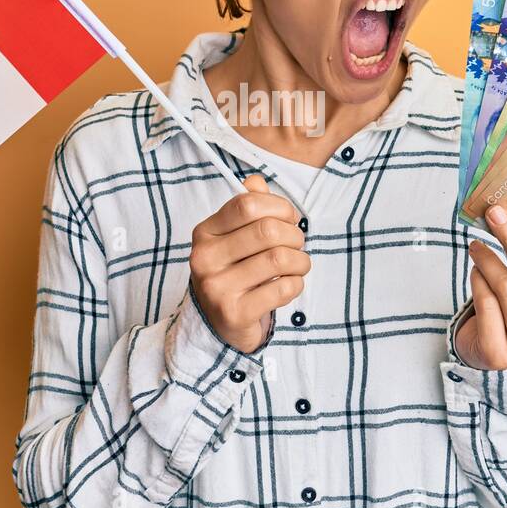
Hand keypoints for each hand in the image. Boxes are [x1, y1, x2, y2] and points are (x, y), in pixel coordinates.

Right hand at [189, 174, 310, 352]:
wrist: (218, 325)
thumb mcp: (234, 237)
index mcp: (205, 233)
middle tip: (297, 245)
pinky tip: (289, 285)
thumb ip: (247, 207)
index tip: (288, 218)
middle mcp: (205, 258)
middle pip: (268, 230)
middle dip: (295, 235)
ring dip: (301, 261)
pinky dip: (296, 284)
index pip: (247, 203)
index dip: (279, 207)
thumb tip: (256, 182)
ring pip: (279, 259)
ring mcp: (217, 288)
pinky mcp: (235, 313)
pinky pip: (283, 288)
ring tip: (298, 265)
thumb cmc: (234, 272)